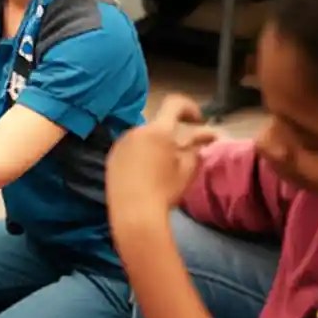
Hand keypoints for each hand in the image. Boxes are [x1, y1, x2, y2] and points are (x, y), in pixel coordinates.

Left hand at [105, 94, 219, 220]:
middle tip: (182, 150)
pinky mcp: (111, 157)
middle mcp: (136, 131)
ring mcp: (120, 143)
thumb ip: (197, 148)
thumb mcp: (188, 169)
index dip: (189, 107)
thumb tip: (206, 137)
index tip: (197, 120)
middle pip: (158, 125)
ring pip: (143, 137)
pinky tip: (144, 173)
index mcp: (158, 130)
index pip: (174, 104)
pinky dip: (140, 154)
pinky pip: (129, 148)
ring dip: (154, 144)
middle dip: (171, 134)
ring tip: (162, 166)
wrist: (134, 213)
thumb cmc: (165, 190)